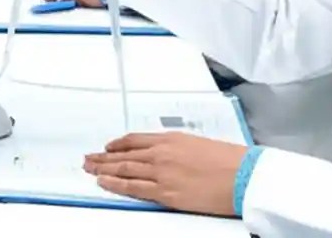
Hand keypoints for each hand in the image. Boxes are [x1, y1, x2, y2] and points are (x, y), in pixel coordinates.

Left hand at [83, 132, 247, 216]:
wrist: (243, 175)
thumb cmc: (228, 160)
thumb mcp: (198, 144)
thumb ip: (176, 148)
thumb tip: (164, 154)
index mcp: (170, 139)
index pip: (134, 140)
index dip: (118, 144)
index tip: (107, 147)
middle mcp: (161, 153)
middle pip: (124, 155)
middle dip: (104, 158)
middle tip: (88, 159)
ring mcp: (161, 173)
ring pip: (124, 170)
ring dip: (104, 170)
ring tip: (90, 169)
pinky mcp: (166, 193)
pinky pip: (134, 188)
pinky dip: (115, 185)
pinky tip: (104, 183)